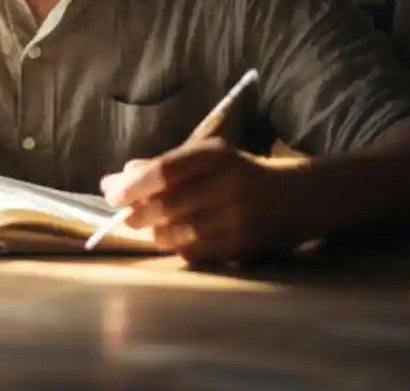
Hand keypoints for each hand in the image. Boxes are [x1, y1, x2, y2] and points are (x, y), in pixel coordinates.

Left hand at [100, 138, 304, 263]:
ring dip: (155, 233)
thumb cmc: (239, 174)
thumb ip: (162, 166)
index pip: (165, 171)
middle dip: (137, 214)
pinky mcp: (241, 247)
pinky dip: (178, 248)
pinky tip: (178, 239)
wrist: (298, 199)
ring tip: (151, 227)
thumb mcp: (206, 158)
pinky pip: (194, 253)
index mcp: (216, 156)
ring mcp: (236, 219)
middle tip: (126, 216)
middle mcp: (228, 185)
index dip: (133, 186)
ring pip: (177, 234)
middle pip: (167, 206)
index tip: (111, 195)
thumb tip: (116, 180)